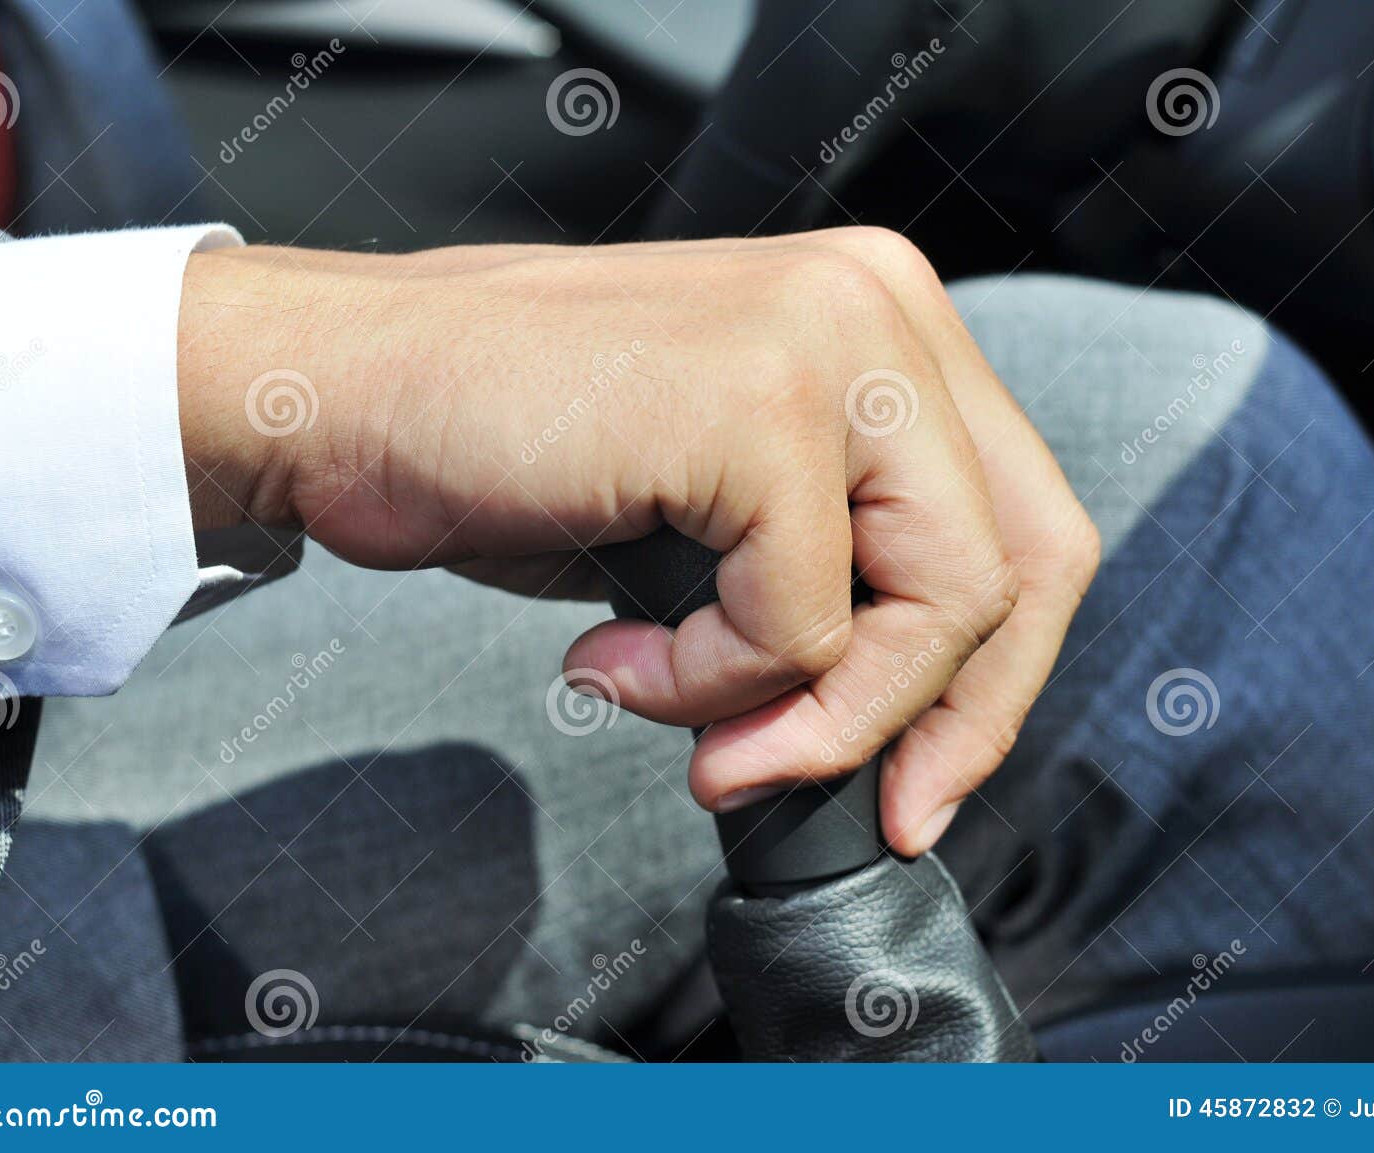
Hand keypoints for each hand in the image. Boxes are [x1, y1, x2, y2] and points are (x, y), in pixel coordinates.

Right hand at [176, 227, 1097, 854]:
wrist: (346, 396)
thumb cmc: (515, 454)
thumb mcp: (720, 517)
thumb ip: (836, 575)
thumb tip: (905, 726)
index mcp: (888, 323)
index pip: (1027, 526)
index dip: (989, 683)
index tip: (916, 784)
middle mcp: (882, 307)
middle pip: (1021, 567)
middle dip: (937, 720)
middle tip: (812, 781)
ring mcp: (830, 340)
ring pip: (935, 606)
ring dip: (812, 713)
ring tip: (680, 713)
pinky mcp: (759, 400)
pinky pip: (805, 622)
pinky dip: (710, 683)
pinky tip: (614, 654)